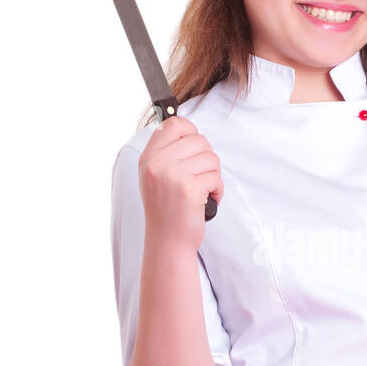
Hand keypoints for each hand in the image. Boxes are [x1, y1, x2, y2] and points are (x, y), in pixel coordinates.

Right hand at [138, 115, 223, 253]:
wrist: (167, 241)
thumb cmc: (166, 210)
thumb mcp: (155, 176)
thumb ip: (167, 152)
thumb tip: (189, 130)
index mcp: (148, 157)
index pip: (173, 124)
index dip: (190, 131)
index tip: (194, 148)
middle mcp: (157, 163)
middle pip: (199, 140)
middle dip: (207, 158)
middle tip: (201, 176)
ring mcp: (172, 175)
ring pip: (211, 158)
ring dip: (214, 175)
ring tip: (202, 189)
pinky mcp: (189, 189)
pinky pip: (216, 177)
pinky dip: (217, 190)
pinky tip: (207, 200)